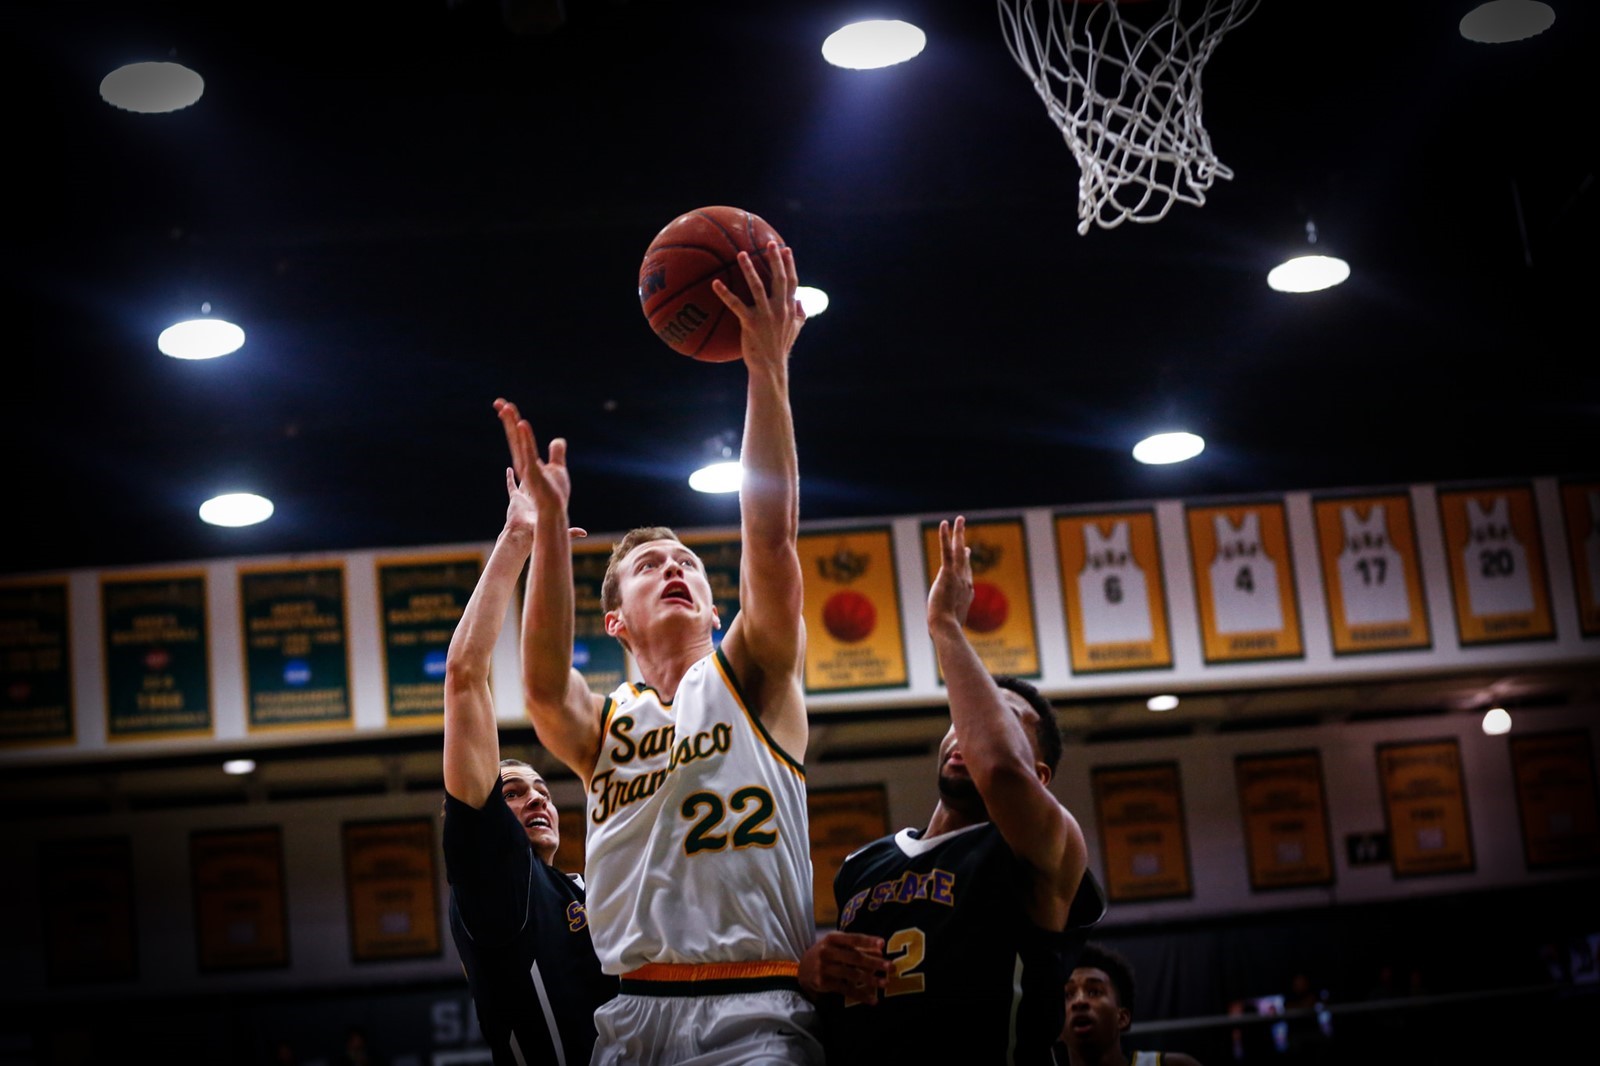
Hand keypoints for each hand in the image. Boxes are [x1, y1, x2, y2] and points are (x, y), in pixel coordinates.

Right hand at [494, 398, 572, 520]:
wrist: (554, 511)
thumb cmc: (554, 494)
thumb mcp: (557, 468)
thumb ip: (556, 453)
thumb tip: (557, 439)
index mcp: (527, 461)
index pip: (518, 437)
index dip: (512, 422)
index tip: (505, 407)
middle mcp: (523, 462)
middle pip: (514, 436)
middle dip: (507, 418)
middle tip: (498, 401)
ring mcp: (527, 467)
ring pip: (519, 441)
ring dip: (513, 423)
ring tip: (507, 407)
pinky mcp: (533, 472)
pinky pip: (529, 452)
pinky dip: (526, 439)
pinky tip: (523, 425)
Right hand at [501, 466, 586, 542]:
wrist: (523, 534)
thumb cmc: (540, 532)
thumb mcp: (559, 529)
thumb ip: (571, 532)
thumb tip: (585, 533)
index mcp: (543, 506)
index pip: (548, 494)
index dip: (550, 486)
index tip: (554, 478)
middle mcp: (533, 501)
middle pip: (536, 485)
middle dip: (538, 476)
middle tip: (541, 464)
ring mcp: (523, 499)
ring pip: (524, 483)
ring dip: (525, 474)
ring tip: (526, 463)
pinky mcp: (514, 498)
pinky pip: (511, 485)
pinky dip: (509, 477)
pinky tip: (510, 468)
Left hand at [711, 241, 804, 368]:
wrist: (770, 368)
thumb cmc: (779, 349)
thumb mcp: (795, 331)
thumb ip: (800, 315)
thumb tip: (801, 301)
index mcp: (789, 308)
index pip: (792, 282)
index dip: (789, 264)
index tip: (786, 249)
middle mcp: (780, 309)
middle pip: (779, 278)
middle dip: (775, 259)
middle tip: (769, 242)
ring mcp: (766, 315)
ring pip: (757, 287)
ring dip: (749, 269)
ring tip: (741, 254)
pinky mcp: (750, 323)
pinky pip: (735, 305)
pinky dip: (725, 293)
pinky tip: (715, 283)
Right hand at [798, 931, 888, 999]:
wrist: (802, 968)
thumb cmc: (826, 952)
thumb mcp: (837, 944)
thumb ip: (856, 946)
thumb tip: (880, 950)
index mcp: (832, 938)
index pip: (852, 938)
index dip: (868, 940)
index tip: (882, 943)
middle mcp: (827, 952)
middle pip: (855, 958)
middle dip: (874, 963)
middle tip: (890, 967)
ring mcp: (825, 968)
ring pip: (852, 975)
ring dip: (870, 980)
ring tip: (885, 983)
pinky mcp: (824, 983)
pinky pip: (846, 989)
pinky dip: (860, 995)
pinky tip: (873, 999)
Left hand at [927, 516, 973, 630]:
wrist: (946, 627)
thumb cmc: (947, 629)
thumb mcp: (952, 621)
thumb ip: (953, 617)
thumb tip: (951, 629)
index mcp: (967, 592)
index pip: (967, 572)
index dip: (967, 559)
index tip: (968, 550)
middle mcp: (966, 581)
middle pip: (965, 557)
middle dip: (964, 540)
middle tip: (962, 526)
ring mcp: (958, 576)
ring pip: (959, 550)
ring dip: (959, 532)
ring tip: (959, 518)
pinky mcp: (948, 574)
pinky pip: (947, 551)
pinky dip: (946, 536)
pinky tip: (944, 524)